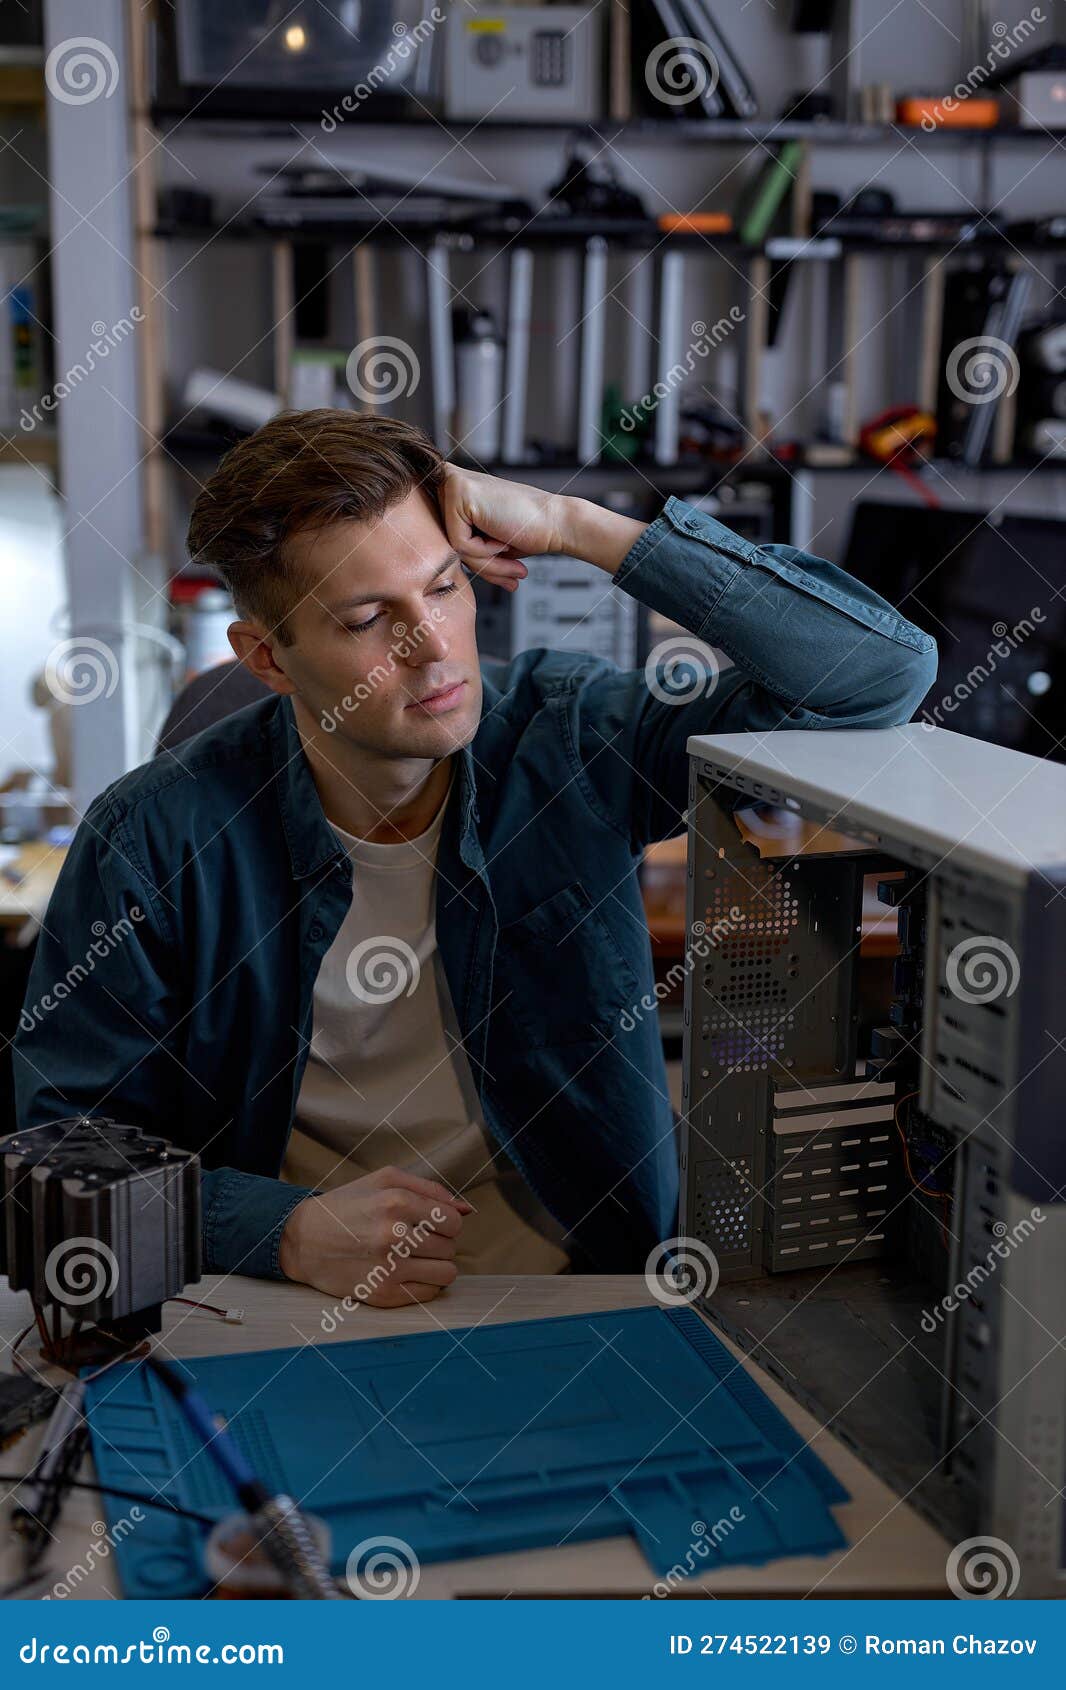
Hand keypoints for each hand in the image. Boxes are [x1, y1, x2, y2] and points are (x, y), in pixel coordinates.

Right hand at [278, 1165, 472, 1306]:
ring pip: (446, 1273)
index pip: (453, 1220)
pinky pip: (429, 1293)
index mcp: (395, 1202)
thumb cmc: (347, 1206)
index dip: (447, 1222)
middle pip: (450, 1247)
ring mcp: (387, 1268)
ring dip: (436, 1265)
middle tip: (415, 1239)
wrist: (303, 1240)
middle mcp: (392, 1236)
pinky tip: (404, 1272)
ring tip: (415, 1257)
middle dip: (439, 1243)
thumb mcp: (385, 1181)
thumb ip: (431, 1189)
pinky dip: (423, 1283)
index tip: (431, 1224)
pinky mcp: (382, 1295)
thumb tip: (467, 1208)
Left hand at [437, 463, 646, 585]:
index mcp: (455, 488)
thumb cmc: (528, 532)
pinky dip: (484, 553)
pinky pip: (459, 543)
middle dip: (479, 564)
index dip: (475, 562)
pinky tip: (504, 542)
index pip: (444, 538)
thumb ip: (460, 547)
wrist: (558, 524)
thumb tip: (434, 570)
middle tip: (512, 575)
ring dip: (484, 563)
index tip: (503, 573)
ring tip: (513, 566)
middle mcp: (450, 480)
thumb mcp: (486, 542)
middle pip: (446, 541)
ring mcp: (453, 482)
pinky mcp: (459, 492)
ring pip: (451, 545)